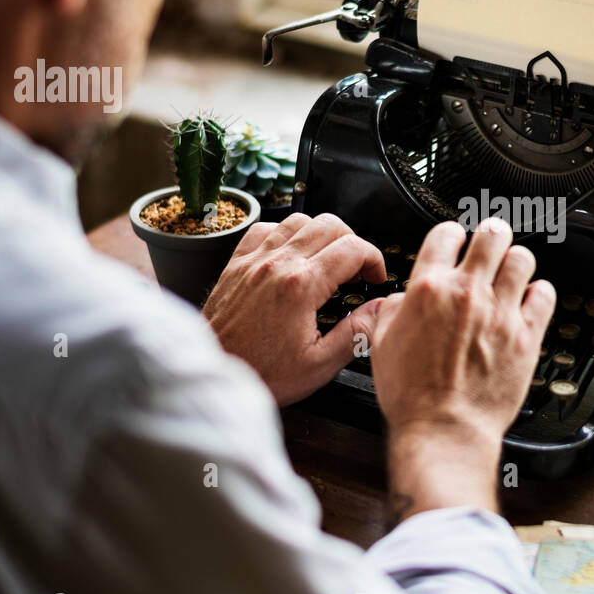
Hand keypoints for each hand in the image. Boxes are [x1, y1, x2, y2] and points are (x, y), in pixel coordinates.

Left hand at [203, 213, 386, 405]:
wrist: (214, 373)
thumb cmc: (261, 373)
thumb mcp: (320, 365)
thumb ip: (356, 334)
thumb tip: (379, 310)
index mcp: (301, 286)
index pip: (352, 249)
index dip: (374, 260)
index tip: (375, 278)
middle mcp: (277, 265)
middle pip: (329, 225)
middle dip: (353, 243)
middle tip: (356, 270)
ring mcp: (254, 260)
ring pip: (299, 220)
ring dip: (321, 235)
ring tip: (327, 260)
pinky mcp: (236, 264)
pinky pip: (266, 229)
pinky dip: (286, 234)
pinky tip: (292, 255)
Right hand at [370, 218, 555, 520]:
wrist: (444, 430)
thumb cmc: (412, 396)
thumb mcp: (380, 345)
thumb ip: (391, 310)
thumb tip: (402, 299)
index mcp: (429, 289)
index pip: (446, 233)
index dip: (451, 235)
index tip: (455, 242)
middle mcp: (468, 294)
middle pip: (492, 234)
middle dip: (491, 236)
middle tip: (490, 247)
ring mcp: (501, 313)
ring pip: (522, 259)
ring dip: (515, 262)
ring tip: (510, 274)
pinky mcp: (526, 336)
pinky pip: (544, 295)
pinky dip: (538, 293)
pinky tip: (529, 300)